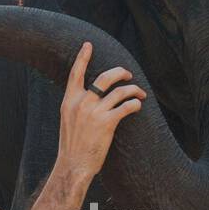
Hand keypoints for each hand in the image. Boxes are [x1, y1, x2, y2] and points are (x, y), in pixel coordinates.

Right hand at [57, 40, 145, 180]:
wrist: (73, 164)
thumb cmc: (72, 146)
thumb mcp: (68, 121)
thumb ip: (77, 106)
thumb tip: (88, 97)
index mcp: (69, 101)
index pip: (75, 73)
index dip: (82, 57)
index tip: (88, 45)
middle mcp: (82, 103)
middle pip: (105, 77)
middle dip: (120, 72)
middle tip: (128, 75)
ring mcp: (95, 112)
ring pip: (120, 91)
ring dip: (134, 90)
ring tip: (140, 93)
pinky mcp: (107, 123)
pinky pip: (126, 106)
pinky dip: (135, 104)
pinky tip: (137, 106)